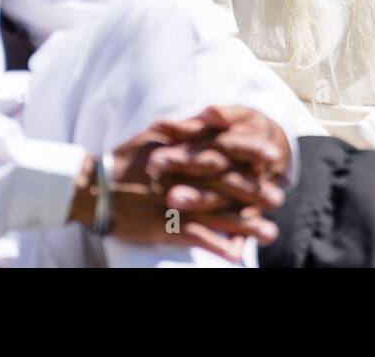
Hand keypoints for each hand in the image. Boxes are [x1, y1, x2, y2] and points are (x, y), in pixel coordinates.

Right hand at [70, 105, 289, 261]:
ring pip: (218, 212)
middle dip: (256, 191)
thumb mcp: (157, 137)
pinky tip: (236, 255)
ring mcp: (176, 200)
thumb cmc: (125, 160)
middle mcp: (184, 175)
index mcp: (183, 151)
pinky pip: (196, 236)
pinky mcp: (165, 225)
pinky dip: (217, 246)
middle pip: (227, 182)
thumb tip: (210, 118)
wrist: (94, 187)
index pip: (224, 149)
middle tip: (279, 197)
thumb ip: (185, 130)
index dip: (250, 153)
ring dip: (246, 225)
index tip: (274, 156)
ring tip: (270, 233)